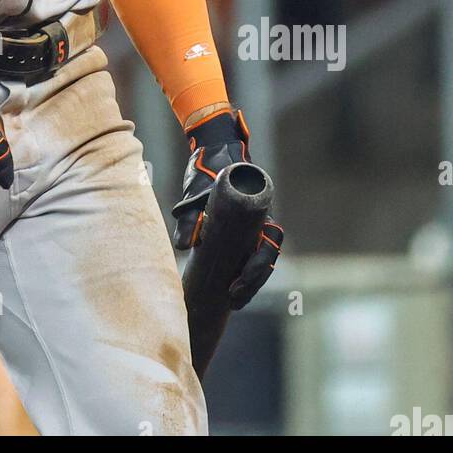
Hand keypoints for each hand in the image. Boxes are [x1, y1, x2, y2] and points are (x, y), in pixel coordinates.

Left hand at [172, 108, 282, 308]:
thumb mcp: (196, 193)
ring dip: (251, 283)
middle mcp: (261, 222)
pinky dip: (243, 274)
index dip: (257, 267)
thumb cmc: (207, 172)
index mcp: (259, 211)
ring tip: (234, 301)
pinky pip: (248, 257)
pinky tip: (233, 291)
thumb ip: (189, 217)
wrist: (213, 151)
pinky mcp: (241, 233)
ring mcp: (253, 228)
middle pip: (267, 259)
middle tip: (234, 297)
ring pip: (261, 261)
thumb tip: (183, 247)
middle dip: (253, 282)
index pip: (269, 245)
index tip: (239, 281)